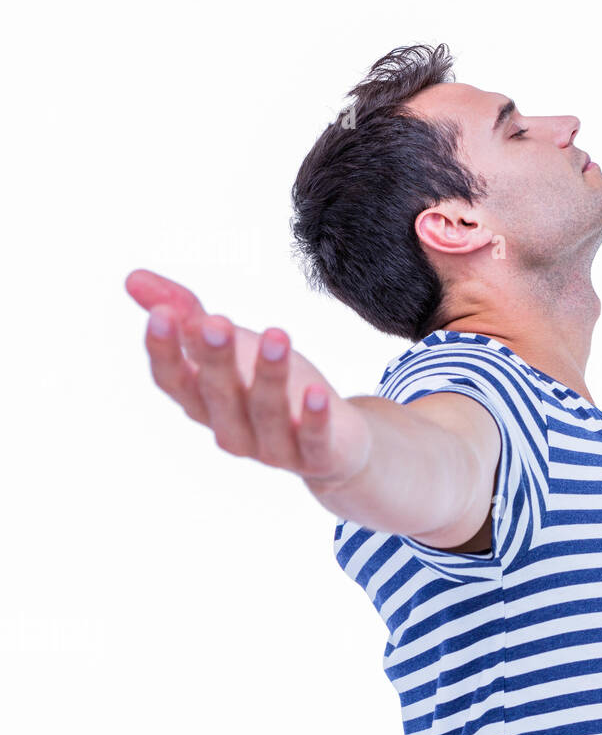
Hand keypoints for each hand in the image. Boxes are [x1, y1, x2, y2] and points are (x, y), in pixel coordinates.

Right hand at [125, 268, 371, 485]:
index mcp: (203, 403)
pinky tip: (318, 392)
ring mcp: (273, 448)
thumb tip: (131, 277)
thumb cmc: (269, 384)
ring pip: (266, 414)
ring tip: (277, 334)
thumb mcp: (232, 345)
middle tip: (216, 322)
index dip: (165, 351)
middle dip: (215, 360)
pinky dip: (314, 419)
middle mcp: (231, 429)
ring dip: (269, 376)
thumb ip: (187, 314)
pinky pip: (313, 442)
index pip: (173, 380)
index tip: (162, 314)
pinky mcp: (317, 458)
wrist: (337, 439)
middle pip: (218, 395)